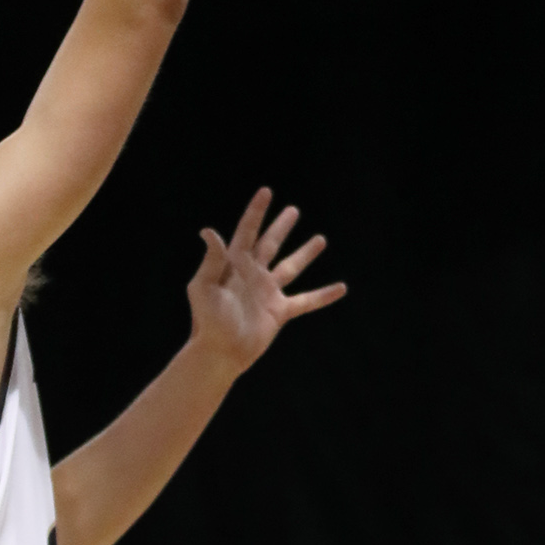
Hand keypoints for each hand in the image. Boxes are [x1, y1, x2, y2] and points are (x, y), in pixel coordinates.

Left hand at [185, 187, 345, 377]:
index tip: (266, 191)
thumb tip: (209, 231)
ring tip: (321, 239)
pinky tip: (341, 288)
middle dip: (281, 226)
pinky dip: (323, 296)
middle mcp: (253, 274)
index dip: (256, 212)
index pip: (248, 231)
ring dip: (306, 253)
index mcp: (235, 264)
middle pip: (270, 243)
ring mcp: (268, 292)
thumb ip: (211, 260)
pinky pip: (306, 301)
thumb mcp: (204, 287)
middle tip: (293, 210)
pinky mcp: (279, 311)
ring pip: (291, 267)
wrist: (220, 352)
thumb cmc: (208, 320)